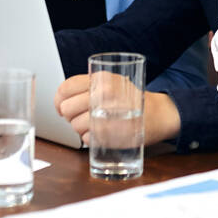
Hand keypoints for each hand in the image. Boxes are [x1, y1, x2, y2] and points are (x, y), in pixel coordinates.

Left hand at [54, 74, 180, 145]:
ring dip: (81, 129)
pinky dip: (90, 138)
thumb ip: (89, 86)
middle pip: (67, 109)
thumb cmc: (132, 99)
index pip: (65, 88)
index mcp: (101, 79)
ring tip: (96, 125)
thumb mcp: (112, 82)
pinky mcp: (107, 134)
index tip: (61, 107)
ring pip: (74, 125)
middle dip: (71, 116)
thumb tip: (62, 99)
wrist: (158, 115)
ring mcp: (105, 114)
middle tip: (82, 116)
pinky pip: (85, 138)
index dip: (58, 100)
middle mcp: (102, 94)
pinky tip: (102, 132)